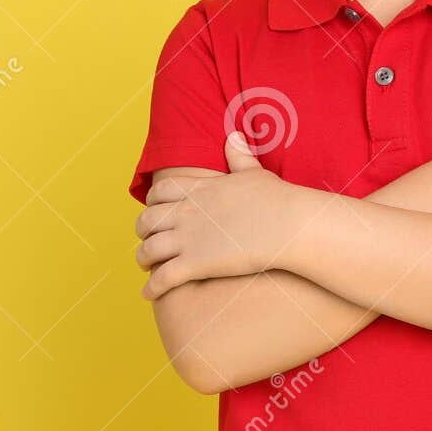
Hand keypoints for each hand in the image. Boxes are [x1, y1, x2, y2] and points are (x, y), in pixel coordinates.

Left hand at [135, 133, 302, 298]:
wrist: (288, 225)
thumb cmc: (276, 199)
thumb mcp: (253, 172)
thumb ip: (238, 155)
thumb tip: (234, 136)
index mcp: (199, 189)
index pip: (160, 191)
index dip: (153, 201)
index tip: (156, 209)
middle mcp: (187, 212)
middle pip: (146, 220)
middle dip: (143, 231)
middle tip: (148, 238)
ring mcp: (188, 239)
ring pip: (147, 251)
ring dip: (143, 260)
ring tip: (146, 267)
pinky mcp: (195, 264)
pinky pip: (161, 279)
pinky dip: (151, 288)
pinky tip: (149, 294)